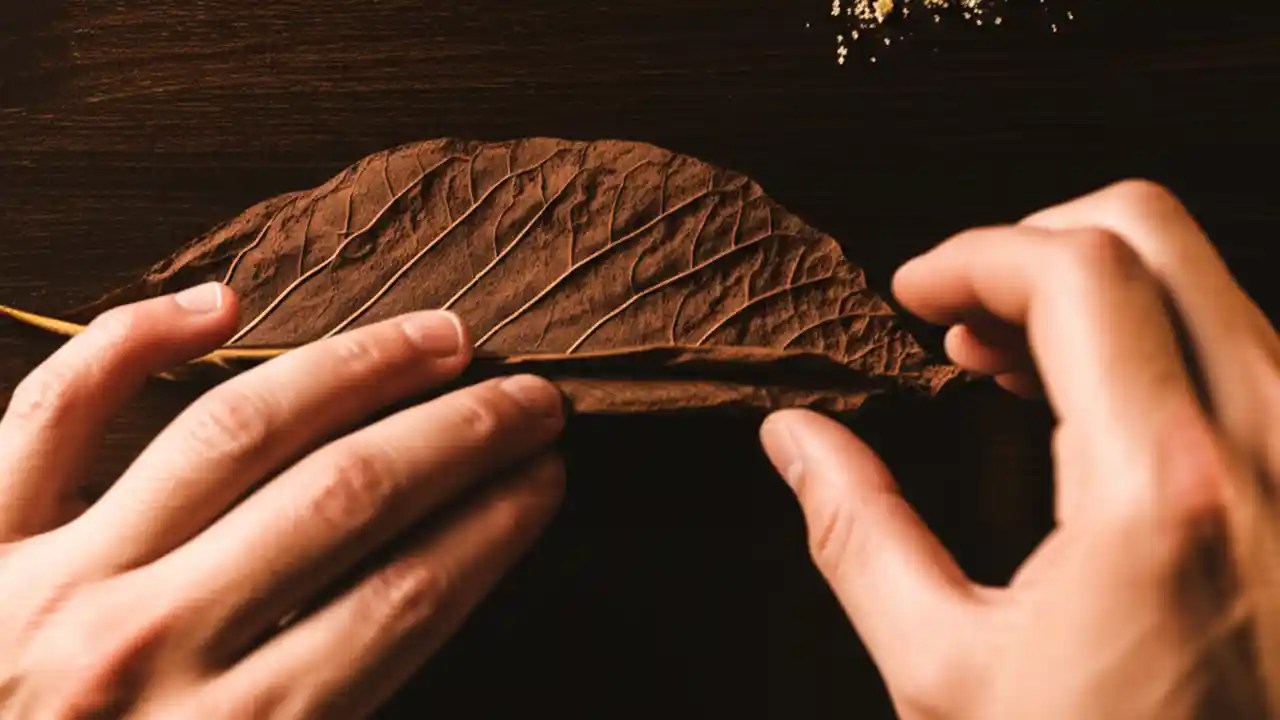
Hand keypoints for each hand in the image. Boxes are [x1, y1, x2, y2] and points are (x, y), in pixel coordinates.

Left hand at [0, 288, 565, 718]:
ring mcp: (54, 586)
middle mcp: (150, 650)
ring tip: (437, 339)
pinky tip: (222, 307)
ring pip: (232, 433)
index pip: (408, 598)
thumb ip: (332, 715)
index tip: (543, 479)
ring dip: (355, 371)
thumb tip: (425, 609)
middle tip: (529, 398)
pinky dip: (133, 340)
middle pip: (348, 499)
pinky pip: (54, 414)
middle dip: (461, 436)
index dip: (494, 526)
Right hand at [760, 180, 1278, 718]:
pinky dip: (1154, 339)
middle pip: (1152, 232)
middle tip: (959, 315)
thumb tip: (797, 441)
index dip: (970, 256)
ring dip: (1093, 291)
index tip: (914, 295)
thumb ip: (858, 533)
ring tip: (1008, 364)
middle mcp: (1275, 451)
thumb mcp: (951, 677)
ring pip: (1205, 281)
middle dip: (1032, 244)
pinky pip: (1244, 347)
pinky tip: (1094, 407)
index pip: (1075, 271)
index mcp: (1165, 491)